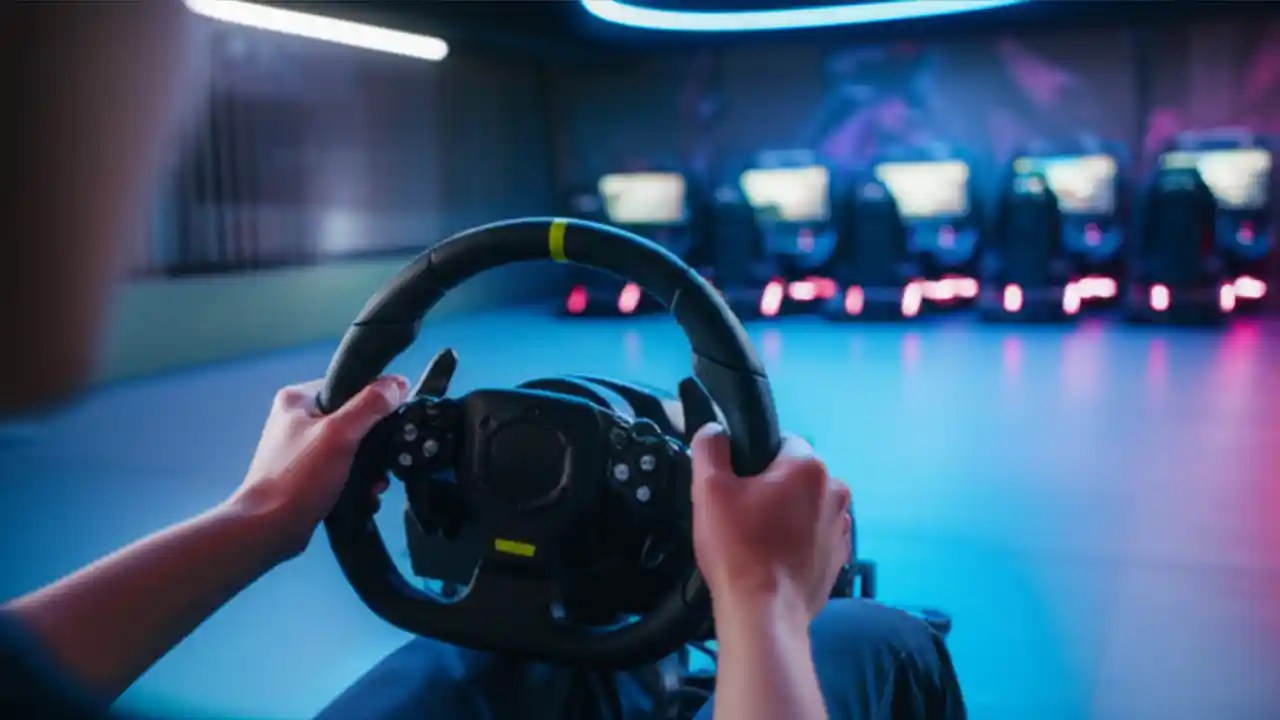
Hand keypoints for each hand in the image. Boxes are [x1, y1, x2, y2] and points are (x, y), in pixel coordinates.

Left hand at [227, 376, 407, 559]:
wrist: (268, 529)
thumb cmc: (300, 476)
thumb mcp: (340, 434)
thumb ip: (370, 405)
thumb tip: (399, 382)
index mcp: (298, 398)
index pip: (349, 385)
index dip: (376, 400)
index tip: (395, 421)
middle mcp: (297, 419)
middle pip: (352, 418)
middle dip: (375, 443)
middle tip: (387, 461)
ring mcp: (301, 448)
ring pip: (350, 447)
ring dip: (369, 466)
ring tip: (377, 484)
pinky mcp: (306, 475)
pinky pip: (341, 468)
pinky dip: (356, 480)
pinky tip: (366, 495)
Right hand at [690, 424, 851, 623]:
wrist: (765, 613)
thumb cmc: (739, 550)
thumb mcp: (710, 490)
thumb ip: (710, 448)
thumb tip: (714, 431)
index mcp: (809, 467)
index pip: (782, 441)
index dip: (755, 459)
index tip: (738, 484)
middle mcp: (835, 491)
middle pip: (796, 475)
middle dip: (772, 488)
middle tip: (742, 513)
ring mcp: (842, 526)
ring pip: (807, 506)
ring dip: (787, 514)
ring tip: (758, 539)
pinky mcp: (840, 556)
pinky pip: (816, 535)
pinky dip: (798, 541)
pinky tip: (775, 557)